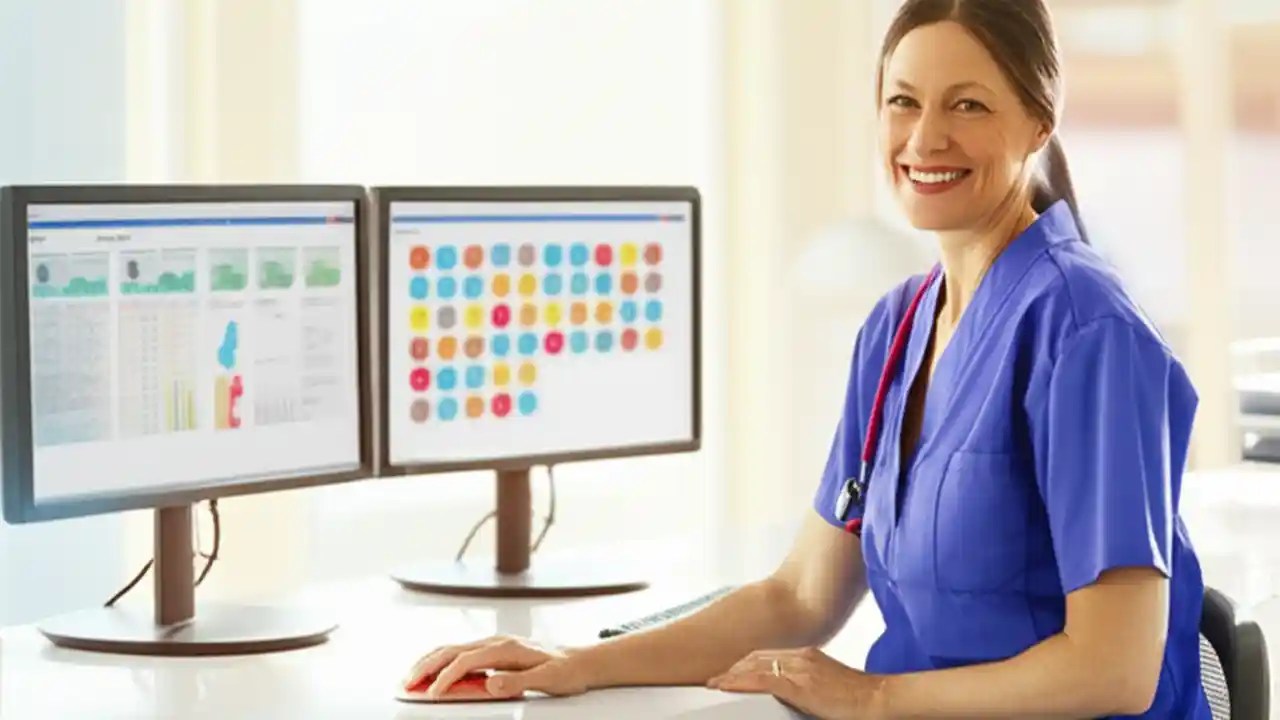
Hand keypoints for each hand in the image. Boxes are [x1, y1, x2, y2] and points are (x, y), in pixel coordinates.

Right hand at [402, 635, 588, 699]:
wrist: (580, 661)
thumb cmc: (565, 670)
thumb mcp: (546, 680)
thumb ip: (517, 682)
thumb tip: (489, 683)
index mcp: (506, 648)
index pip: (466, 661)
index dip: (446, 677)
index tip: (432, 694)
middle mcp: (497, 642)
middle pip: (451, 650)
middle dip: (426, 666)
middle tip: (406, 683)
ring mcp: (494, 644)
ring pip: (452, 649)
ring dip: (429, 661)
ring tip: (411, 677)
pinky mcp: (494, 651)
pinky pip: (460, 653)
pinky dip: (441, 661)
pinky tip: (434, 671)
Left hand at [707, 647, 888, 719]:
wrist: (877, 700)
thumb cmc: (856, 698)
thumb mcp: (825, 684)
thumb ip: (805, 682)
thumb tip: (788, 692)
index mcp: (806, 655)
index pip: (767, 656)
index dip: (744, 663)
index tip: (729, 671)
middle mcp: (800, 656)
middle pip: (756, 658)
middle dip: (734, 667)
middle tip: (715, 678)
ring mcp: (800, 668)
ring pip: (755, 666)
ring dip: (732, 674)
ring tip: (714, 683)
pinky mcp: (800, 684)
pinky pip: (762, 680)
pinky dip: (740, 682)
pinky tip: (727, 686)